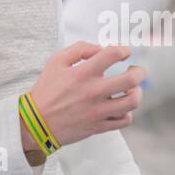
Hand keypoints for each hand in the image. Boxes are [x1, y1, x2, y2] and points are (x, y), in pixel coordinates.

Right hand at [22, 42, 145, 151]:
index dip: (124, 50)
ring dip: (137, 93)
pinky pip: (124, 120)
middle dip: (139, 72)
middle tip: (136, 71)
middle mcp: (93, 92)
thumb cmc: (46, 90)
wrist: (35, 122)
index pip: (113, 54)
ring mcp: (98, 111)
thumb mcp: (56, 61)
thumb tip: (100, 48)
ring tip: (132, 90)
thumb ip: (79, 48)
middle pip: (131, 80)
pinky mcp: (98, 126)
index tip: (125, 52)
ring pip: (132, 102)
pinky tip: (120, 107)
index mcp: (83, 73)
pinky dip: (127, 113)